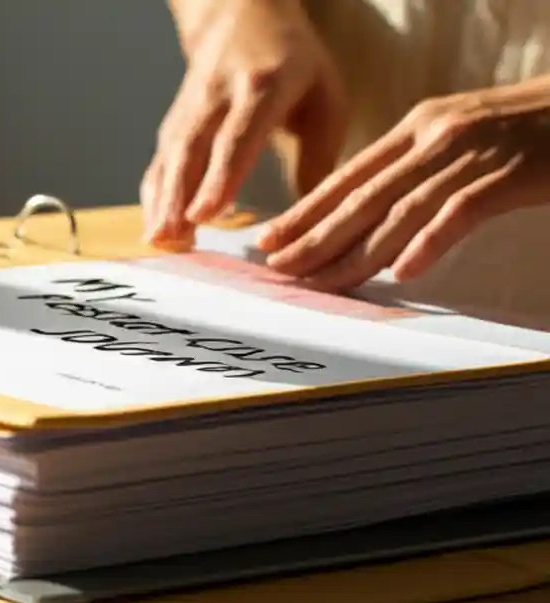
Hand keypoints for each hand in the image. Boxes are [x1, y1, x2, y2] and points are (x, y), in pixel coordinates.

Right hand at [143, 0, 347, 244]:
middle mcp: (217, 97)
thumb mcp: (324, 98)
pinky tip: (156, 229)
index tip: (205, 214)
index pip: (237, 137)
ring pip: (168, 160)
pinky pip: (159, 163)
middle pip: (191, 152)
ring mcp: (188, 111)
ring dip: (160, 203)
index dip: (218, 177)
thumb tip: (313, 217)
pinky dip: (153, 198)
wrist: (239, 19)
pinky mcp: (172, 126)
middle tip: (172, 238)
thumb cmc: (292, 65)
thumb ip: (320, 156)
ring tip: (160, 242)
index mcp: (263, 87)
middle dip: (178, 198)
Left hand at [260, 79, 549, 289]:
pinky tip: (402, 273)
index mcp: (418, 126)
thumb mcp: (460, 137)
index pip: (348, 176)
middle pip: (362, 196)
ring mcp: (472, 153)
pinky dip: (428, 243)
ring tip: (324, 283)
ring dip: (357, 253)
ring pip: (400, 210)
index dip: (305, 212)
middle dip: (315, 238)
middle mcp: (435, 135)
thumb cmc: (529, 128)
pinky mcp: (511, 174)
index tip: (270, 241)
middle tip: (279, 270)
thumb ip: (416, 169)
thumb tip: (373, 214)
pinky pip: (460, 212)